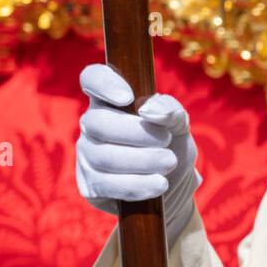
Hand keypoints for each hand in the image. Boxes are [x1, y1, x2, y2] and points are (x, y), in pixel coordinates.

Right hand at [76, 64, 200, 248]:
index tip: (127, 98)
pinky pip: (106, 185)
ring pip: (103, 156)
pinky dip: (137, 184)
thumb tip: (150, 110)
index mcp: (111, 100)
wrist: (174, 188)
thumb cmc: (172, 147)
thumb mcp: (180, 126)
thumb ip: (171, 111)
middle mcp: (93, 124)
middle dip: (136, 133)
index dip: (104, 83)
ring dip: (142, 160)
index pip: (92, 78)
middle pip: (97, 122)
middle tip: (166, 140)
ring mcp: (87, 155)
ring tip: (169, 162)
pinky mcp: (90, 185)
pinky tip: (159, 184)